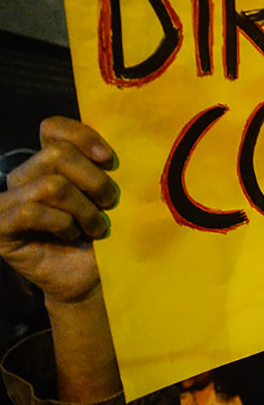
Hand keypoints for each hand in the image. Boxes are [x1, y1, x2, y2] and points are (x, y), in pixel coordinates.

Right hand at [0, 117, 116, 303]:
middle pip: (58, 155)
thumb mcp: (107, 193)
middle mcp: (24, 176)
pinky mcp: (1, 227)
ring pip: (51, 185)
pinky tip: (72, 235)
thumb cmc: (104, 232)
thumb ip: (101, 166)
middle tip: (109, 203)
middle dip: (94, 180)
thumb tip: (112, 146)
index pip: (53, 128)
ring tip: (97, 227)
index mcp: (47, 162)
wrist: (94, 277)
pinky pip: (31, 211)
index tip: (109, 160)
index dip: (83, 137)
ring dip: (84, 209)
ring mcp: (8, 201)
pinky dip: (61, 223)